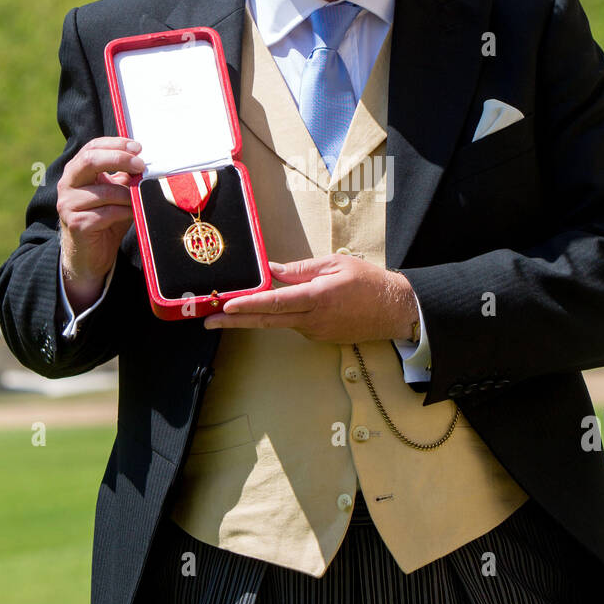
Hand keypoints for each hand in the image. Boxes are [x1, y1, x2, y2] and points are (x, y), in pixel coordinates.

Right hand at [57, 137, 144, 307]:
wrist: (89, 255)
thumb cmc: (105, 220)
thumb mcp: (115, 193)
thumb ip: (124, 177)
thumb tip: (145, 162)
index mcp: (76, 172)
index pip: (92, 147)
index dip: (115, 144)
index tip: (138, 147)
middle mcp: (67, 184)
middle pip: (90, 161)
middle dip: (119, 159)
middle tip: (140, 165)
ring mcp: (69, 204)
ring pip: (105, 191)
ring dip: (129, 195)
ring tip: (139, 199)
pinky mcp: (77, 224)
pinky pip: (108, 213)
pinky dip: (125, 212)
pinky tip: (132, 214)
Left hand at [203, 253, 418, 343]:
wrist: (393, 310)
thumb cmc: (368, 282)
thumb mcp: (334, 265)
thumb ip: (300, 269)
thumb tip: (272, 269)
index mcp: (317, 297)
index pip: (276, 302)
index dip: (249, 304)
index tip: (227, 305)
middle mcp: (312, 319)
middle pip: (267, 321)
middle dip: (235, 322)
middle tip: (209, 321)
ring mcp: (315, 332)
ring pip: (281, 322)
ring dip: (260, 315)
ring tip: (238, 307)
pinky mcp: (319, 338)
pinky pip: (296, 324)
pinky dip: (287, 315)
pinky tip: (293, 305)